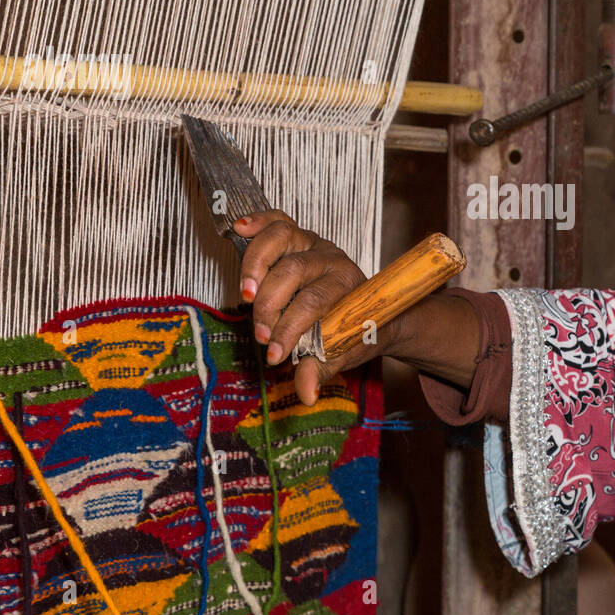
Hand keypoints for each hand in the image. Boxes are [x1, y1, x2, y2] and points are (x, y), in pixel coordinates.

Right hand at [233, 210, 385, 405]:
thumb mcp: (345, 353)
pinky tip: (239, 228)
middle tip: (260, 336)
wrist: (375, 308)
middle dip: (270, 306)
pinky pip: (278, 220)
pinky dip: (258, 221)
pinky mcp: (298, 237)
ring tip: (245, 294)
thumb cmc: (357, 330)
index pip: (314, 301)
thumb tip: (305, 394)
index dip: (289, 328)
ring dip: (256, 264)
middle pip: (293, 272)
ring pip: (283, 237)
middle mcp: (332, 259)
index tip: (274, 355)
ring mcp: (314, 244)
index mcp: (348, 286)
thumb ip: (322, 369)